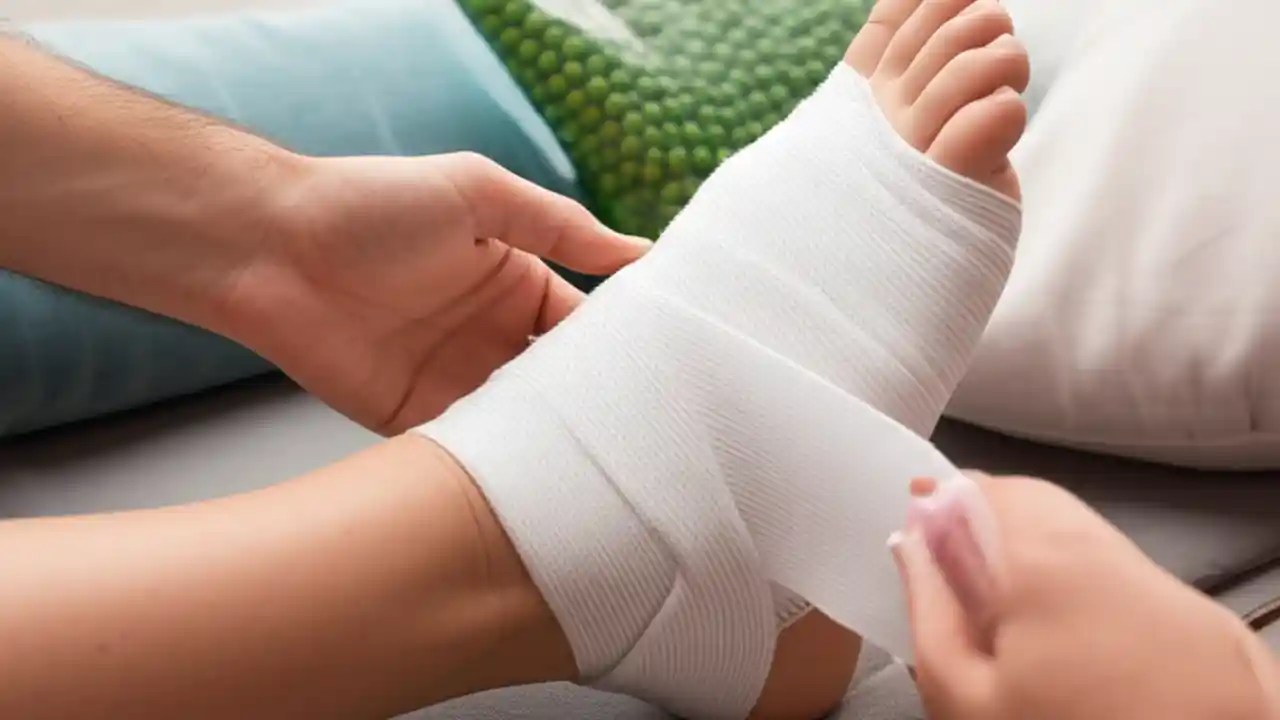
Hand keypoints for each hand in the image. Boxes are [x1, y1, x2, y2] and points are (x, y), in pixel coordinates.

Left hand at [225, 152, 649, 432]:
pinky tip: (541, 478)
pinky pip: (474, 450)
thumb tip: (640, 251)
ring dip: (560, 441)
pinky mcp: (417, 421)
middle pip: (565, 382)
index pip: (586, 324)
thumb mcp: (479, 193)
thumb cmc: (374, 204)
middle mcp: (494, 338)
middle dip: (601, 404)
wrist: (273, 248)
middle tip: (652, 432)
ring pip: (528, 424)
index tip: (669, 371)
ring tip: (613, 466)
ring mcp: (457, 382)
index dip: (624, 347)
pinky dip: (506, 465)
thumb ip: (559, 224)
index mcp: (515, 284)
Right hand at [893, 474, 1279, 719]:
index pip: (978, 489)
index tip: (917, 530)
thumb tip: (911, 547)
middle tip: (957, 571)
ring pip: (1081, 534)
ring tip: (1010, 609)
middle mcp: (1105, 549)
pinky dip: (1085, 582)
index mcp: (1041, 558)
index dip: (940, 503)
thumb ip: (929, 610)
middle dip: (989, 522)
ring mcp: (1161, 582)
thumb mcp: (963, 696)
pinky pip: (1122, 573)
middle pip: (1033, 502)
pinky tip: (1069, 636)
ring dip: (1036, 550)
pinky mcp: (1202, 618)